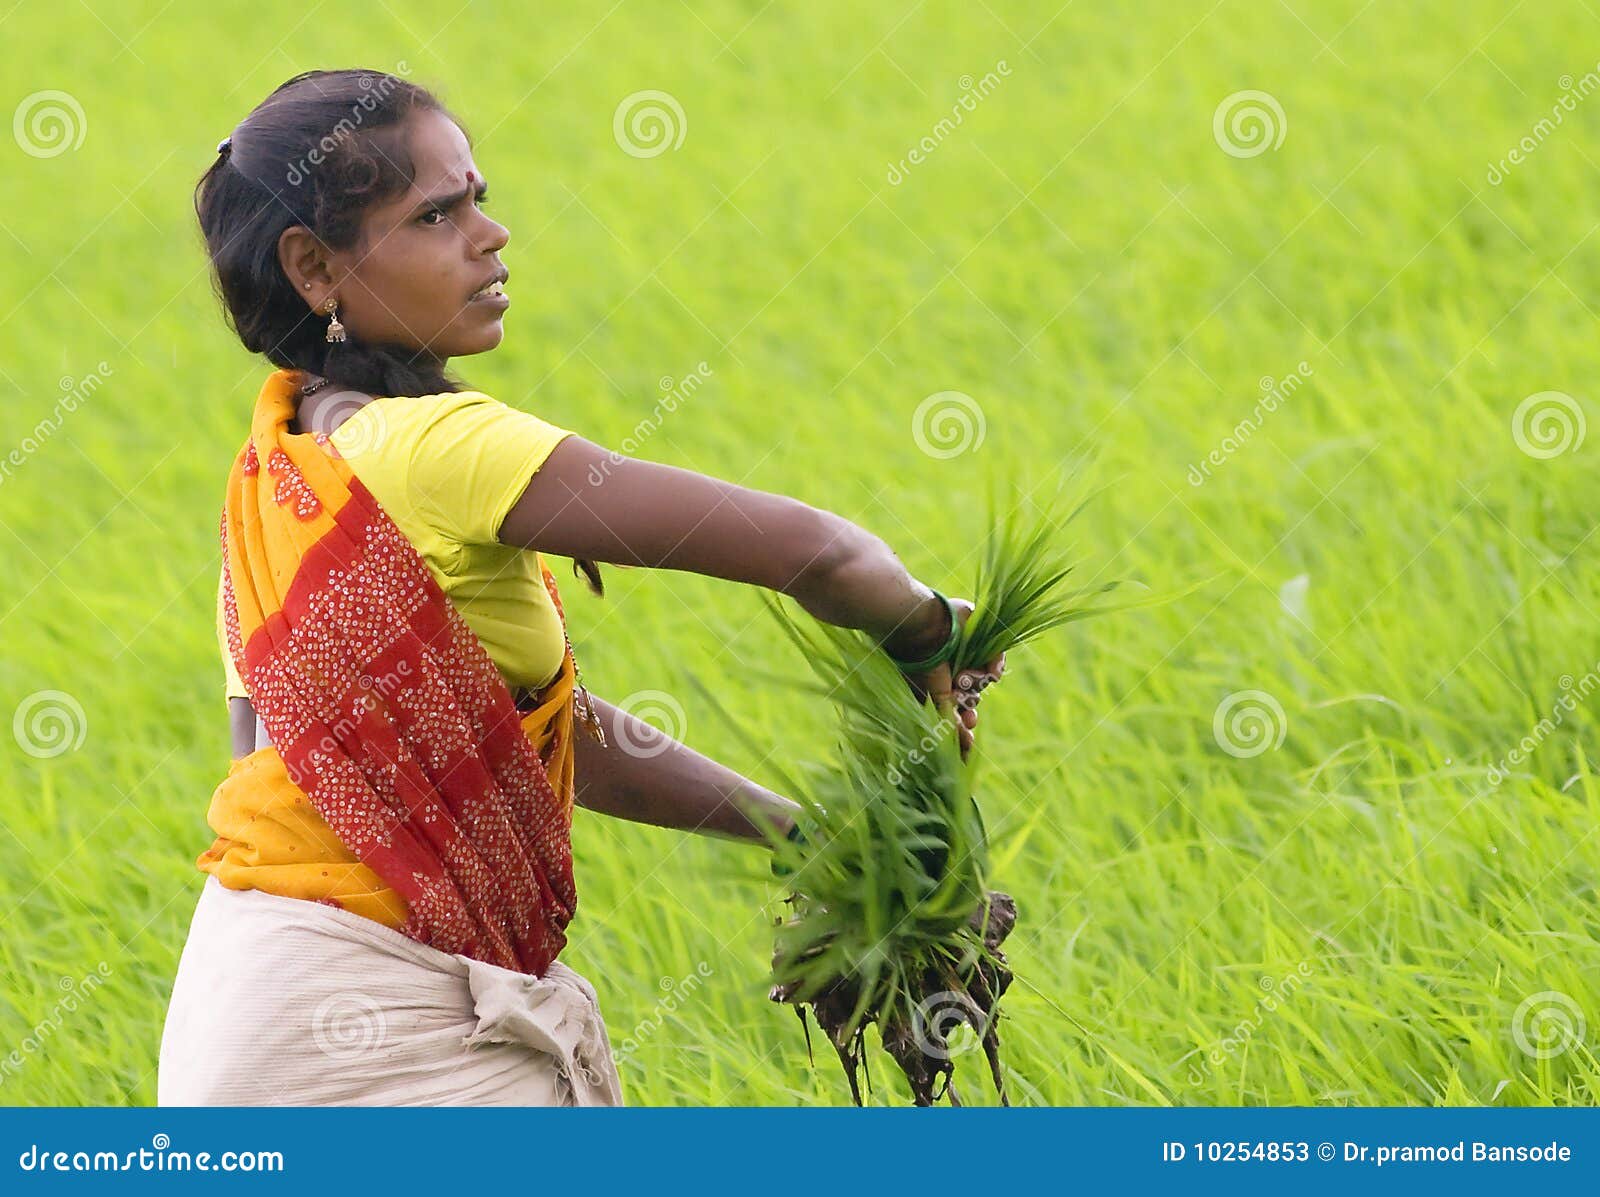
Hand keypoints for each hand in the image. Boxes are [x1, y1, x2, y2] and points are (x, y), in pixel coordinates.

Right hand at [895, 597, 1005, 759]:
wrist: (920, 630)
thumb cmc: (921, 669)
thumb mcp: (936, 702)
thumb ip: (953, 727)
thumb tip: (970, 749)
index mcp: (938, 685)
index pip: (957, 708)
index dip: (966, 721)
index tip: (969, 728)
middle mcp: (952, 670)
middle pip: (973, 695)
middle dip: (972, 704)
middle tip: (970, 712)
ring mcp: (967, 654)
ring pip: (984, 678)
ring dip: (977, 683)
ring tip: (962, 677)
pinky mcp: (980, 637)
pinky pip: (997, 656)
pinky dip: (997, 664)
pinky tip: (992, 674)